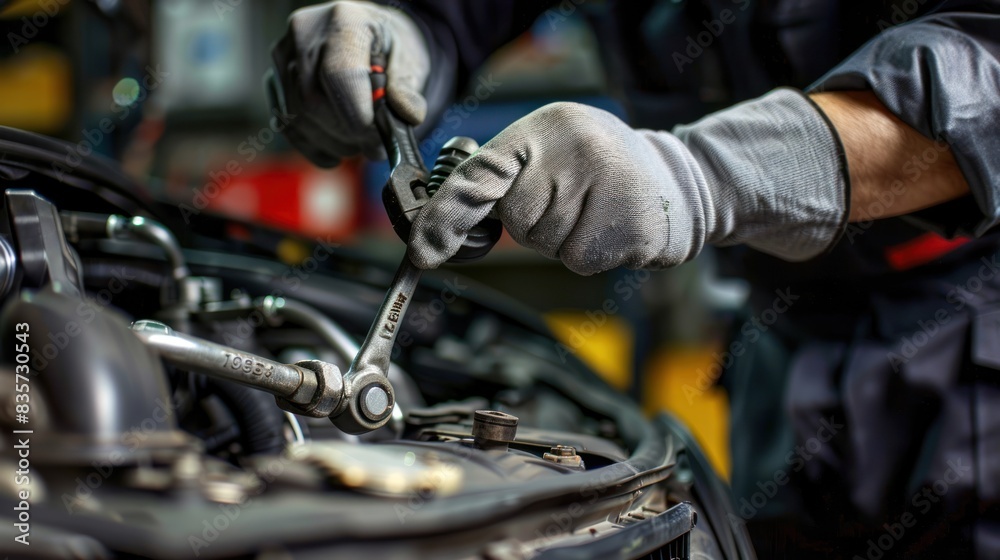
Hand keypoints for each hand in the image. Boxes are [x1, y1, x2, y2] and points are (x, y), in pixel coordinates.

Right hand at [269, 1, 429, 166]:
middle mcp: (304, 34)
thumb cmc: (389, 46)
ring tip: (360, 140)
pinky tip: (339, 148)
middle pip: (314, 102)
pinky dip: (316, 146)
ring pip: (299, 119)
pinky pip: (288, 126)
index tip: (378, 138)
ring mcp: (283, 58)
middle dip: (348, 134)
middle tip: (375, 145)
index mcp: (344, 20)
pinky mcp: (274, 81)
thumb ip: (407, 87)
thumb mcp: (410, 58)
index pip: (339, 74)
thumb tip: (408, 114)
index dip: (358, 116)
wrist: (367, 36)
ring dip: (335, 142)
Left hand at [408, 89, 848, 274]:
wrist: (680, 180)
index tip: (422, 250)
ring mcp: (604, 194)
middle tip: (573, 194)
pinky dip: (589, 250)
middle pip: (517, 218)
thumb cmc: (602, 164)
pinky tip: (612, 226)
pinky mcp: (626, 233)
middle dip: (534, 216)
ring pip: (546, 242)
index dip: (447, 215)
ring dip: (563, 234)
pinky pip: (577, 259)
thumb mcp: (553, 145)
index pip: (482, 174)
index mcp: (549, 128)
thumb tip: (449, 211)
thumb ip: (505, 169)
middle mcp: (575, 155)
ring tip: (598, 206)